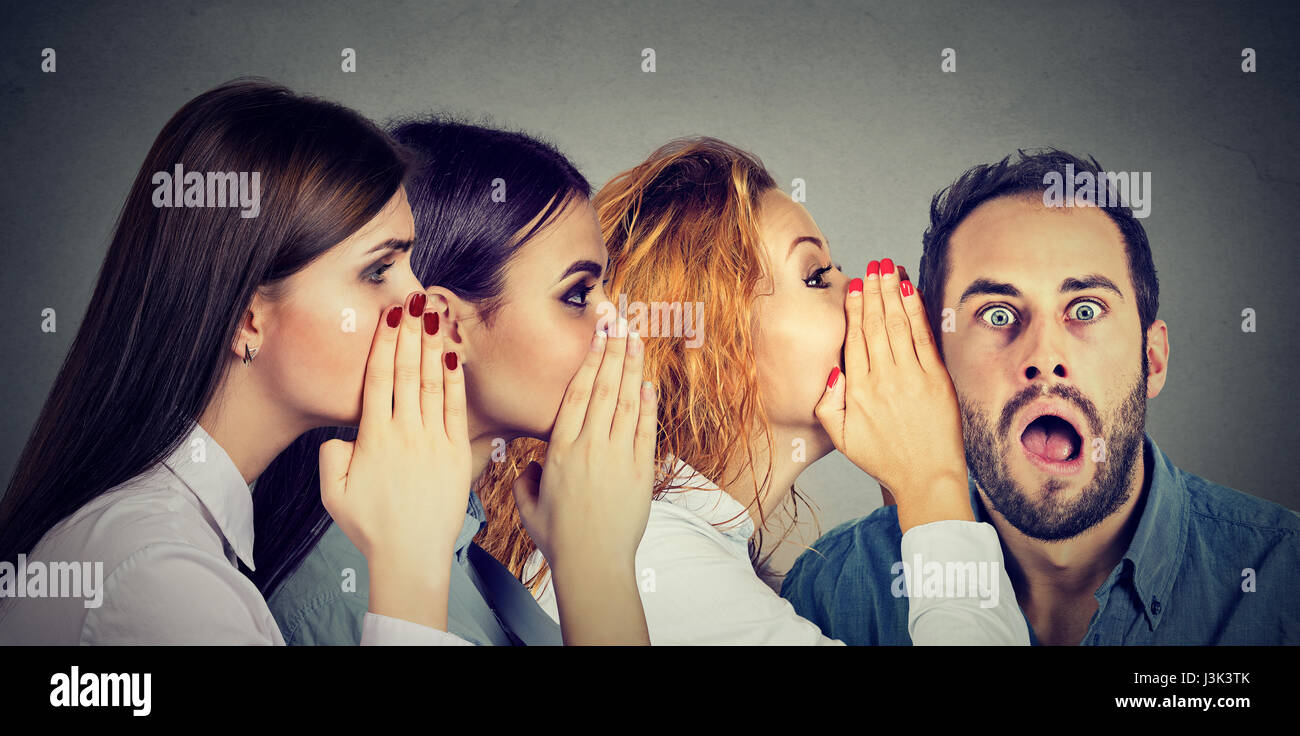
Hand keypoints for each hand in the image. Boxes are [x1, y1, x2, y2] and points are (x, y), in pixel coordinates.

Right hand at [318, 290, 471, 629]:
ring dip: (434, 345)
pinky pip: (457, 409)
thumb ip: (331, 456)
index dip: (385, 342)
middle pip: (408, 372)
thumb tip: (342, 433)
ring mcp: (434, 442)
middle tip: (414, 297)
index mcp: (373, 439)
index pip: (380, 379)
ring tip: (435, 313)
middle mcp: (405, 434)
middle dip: (410, 332)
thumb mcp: (333, 493)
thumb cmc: (370, 527)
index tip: (389, 314)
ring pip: (434, 384)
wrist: (410, 557)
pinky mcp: (458, 454)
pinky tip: (455, 353)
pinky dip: (456, 380)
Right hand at [512, 318, 657, 643]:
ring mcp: (617, 456)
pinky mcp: (640, 471)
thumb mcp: (528, 506)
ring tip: (637, 337)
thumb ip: (526, 479)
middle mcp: (589, 445)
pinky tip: (649, 383)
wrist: (592, 564)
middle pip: (604, 386)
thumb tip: (531, 467)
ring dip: (632, 366)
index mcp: (559, 448)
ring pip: (627, 401)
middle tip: (620, 317)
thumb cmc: (558, 538)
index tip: (597, 332)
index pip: (577, 391)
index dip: (589, 358)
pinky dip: (648, 404)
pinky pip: (645, 429)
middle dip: (613, 347)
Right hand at [815, 259, 973, 531]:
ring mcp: (911, 377)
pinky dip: (917, 311)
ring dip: (893, 293)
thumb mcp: (841, 439)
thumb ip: (827, 405)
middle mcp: (883, 379)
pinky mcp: (936, 379)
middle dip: (874, 290)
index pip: (855, 338)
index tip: (855, 284)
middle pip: (875, 324)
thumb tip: (832, 372)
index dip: (855, 307)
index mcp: (858, 391)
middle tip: (873, 264)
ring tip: (890, 268)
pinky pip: (923, 338)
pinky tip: (912, 291)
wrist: (926, 477)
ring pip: (898, 325)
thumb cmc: (883, 458)